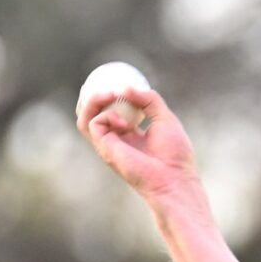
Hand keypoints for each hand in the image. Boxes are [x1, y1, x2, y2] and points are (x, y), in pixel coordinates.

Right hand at [76, 84, 202, 209]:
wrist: (174, 179)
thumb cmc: (175, 154)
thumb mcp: (165, 118)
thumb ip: (149, 100)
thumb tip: (126, 88)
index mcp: (131, 134)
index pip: (112, 112)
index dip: (109, 96)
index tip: (118, 82)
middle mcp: (116, 140)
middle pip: (92, 114)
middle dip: (92, 96)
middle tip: (103, 83)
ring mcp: (109, 145)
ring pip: (85, 118)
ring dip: (93, 101)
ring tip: (109, 93)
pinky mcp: (105, 149)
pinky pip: (93, 124)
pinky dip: (105, 115)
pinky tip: (123, 122)